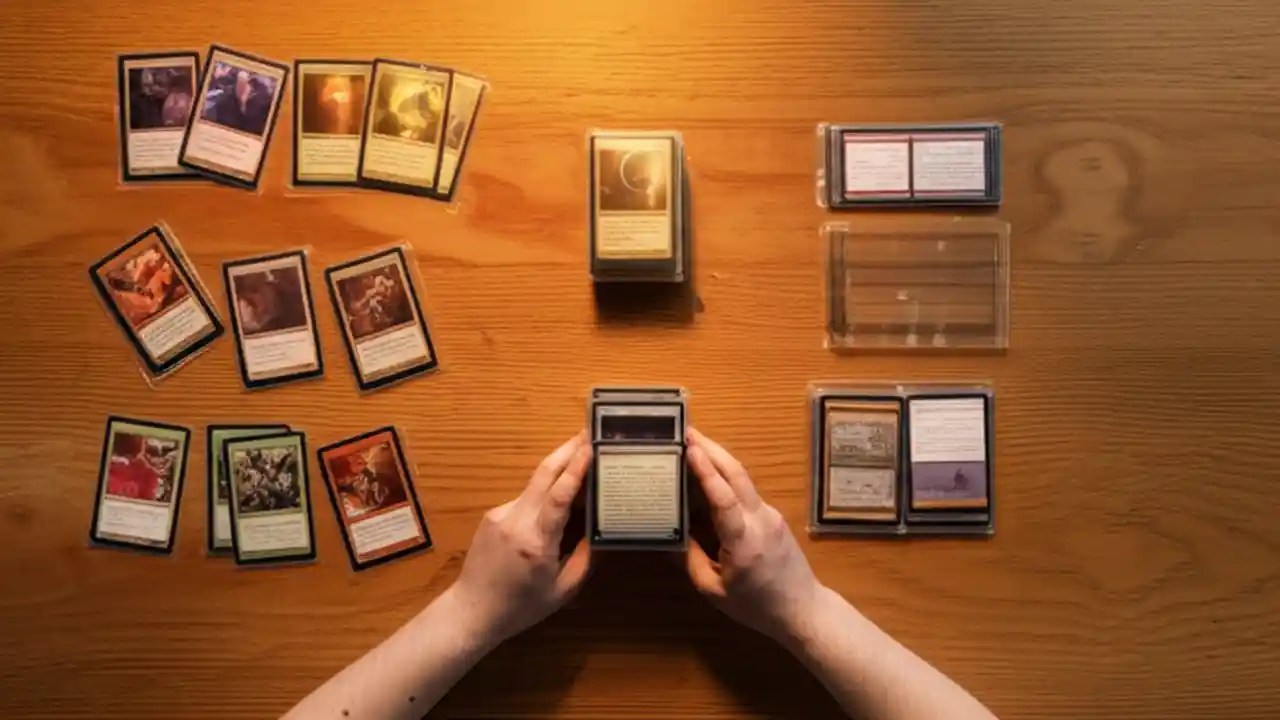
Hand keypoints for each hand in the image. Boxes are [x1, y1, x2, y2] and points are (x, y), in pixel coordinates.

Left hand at [450, 431, 591, 643]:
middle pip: (543, 474)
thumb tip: (603, 530)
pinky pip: (526, 498)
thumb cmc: (521, 607)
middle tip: (589, 432)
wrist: (472, 610)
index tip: (590, 446)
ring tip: (583, 460)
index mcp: (536, 542)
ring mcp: (501, 514)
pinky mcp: (493, 515)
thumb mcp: (563, 590)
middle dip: (567, 449)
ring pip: (536, 485)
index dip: (575, 468)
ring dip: (559, 470)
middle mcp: (516, 521)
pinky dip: (545, 493)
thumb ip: (585, 558)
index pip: (558, 496)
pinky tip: (559, 498)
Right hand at [685, 427, 823, 642]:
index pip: (724, 498)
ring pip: (743, 479)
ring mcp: (771, 515)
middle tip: (688, 431)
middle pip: (738, 474)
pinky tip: (710, 475)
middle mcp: (761, 520)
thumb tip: (672, 533)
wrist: (803, 609)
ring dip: (719, 459)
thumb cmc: (756, 606)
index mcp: (744, 541)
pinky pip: (746, 492)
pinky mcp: (774, 516)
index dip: (706, 471)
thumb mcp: (713, 591)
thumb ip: (690, 560)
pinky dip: (727, 478)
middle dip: (712, 449)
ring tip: (694, 445)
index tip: (691, 448)